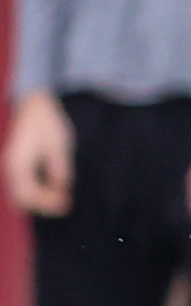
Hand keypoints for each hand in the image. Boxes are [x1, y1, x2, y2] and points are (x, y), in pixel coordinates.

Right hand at [6, 92, 73, 216]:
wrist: (31, 101)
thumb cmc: (45, 121)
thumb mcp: (58, 146)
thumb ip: (59, 170)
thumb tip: (61, 189)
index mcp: (18, 163)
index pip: (28, 194)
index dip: (47, 203)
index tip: (66, 204)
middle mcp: (9, 166)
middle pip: (21, 197)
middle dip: (42, 203)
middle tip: (64, 203)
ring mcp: (9, 163)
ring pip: (19, 191)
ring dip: (38, 198)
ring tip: (60, 197)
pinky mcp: (14, 161)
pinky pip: (21, 182)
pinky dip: (35, 190)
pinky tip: (52, 188)